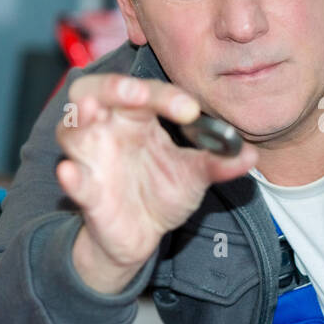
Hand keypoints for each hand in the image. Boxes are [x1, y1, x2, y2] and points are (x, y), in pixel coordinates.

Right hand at [55, 73, 256, 292]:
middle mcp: (108, 129)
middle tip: (137, 95)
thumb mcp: (196, 176)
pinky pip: (73, 179)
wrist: (143, 235)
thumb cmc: (162, 192)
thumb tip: (252, 154)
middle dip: (113, 88)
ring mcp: (92, 158)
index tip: (191, 109)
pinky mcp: (86, 192)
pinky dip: (72, 175)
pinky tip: (71, 172)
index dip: (165, 96)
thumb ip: (220, 162)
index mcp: (136, 118)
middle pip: (95, 91)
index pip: (146, 93)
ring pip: (71, 128)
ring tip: (92, 111)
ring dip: (80, 119)